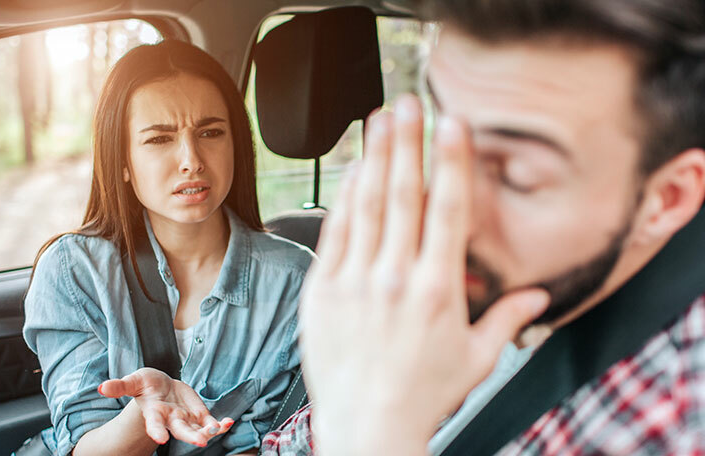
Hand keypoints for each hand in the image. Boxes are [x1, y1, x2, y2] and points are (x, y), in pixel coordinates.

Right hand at [99, 367, 233, 446]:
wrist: (160, 387)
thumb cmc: (145, 385)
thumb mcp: (133, 381)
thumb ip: (120, 386)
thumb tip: (102, 388)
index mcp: (154, 413)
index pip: (154, 424)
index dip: (156, 431)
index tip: (160, 439)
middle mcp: (171, 420)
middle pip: (181, 431)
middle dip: (191, 437)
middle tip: (200, 442)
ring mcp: (186, 419)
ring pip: (198, 430)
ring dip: (208, 431)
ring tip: (217, 429)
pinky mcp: (198, 415)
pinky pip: (211, 422)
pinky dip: (220, 424)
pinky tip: (228, 423)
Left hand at [299, 96, 548, 454]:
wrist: (367, 424)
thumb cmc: (422, 395)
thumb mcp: (476, 360)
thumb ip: (507, 319)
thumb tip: (539, 297)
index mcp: (437, 290)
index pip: (446, 210)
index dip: (450, 161)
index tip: (451, 125)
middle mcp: (395, 278)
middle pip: (402, 195)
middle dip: (406, 143)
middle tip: (407, 103)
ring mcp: (355, 282)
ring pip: (365, 206)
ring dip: (374, 158)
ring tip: (377, 121)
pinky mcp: (324, 291)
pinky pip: (334, 234)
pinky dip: (344, 199)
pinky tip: (352, 172)